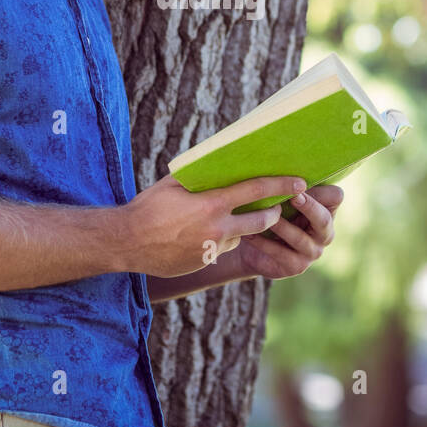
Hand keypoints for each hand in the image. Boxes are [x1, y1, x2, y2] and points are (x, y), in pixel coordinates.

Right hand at [122, 173, 298, 277]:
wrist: (127, 243)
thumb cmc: (148, 207)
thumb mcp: (175, 184)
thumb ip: (201, 177)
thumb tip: (220, 163)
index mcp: (212, 204)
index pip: (257, 191)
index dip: (281, 186)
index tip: (299, 182)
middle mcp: (217, 228)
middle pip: (262, 221)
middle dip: (273, 213)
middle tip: (275, 207)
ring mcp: (212, 249)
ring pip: (241, 235)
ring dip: (244, 226)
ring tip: (234, 216)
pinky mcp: (204, 262)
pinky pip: (221, 248)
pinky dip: (220, 239)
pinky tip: (203, 232)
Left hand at [231, 184, 342, 279]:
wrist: (253, 247)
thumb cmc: (270, 213)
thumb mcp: (280, 198)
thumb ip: (287, 186)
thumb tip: (280, 164)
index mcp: (325, 210)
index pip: (336, 196)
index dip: (321, 191)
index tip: (301, 184)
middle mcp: (324, 233)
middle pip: (323, 219)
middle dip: (308, 207)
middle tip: (293, 196)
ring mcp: (312, 252)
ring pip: (299, 238)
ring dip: (281, 225)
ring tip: (265, 215)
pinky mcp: (297, 267)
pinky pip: (281, 253)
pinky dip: (264, 242)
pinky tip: (249, 233)